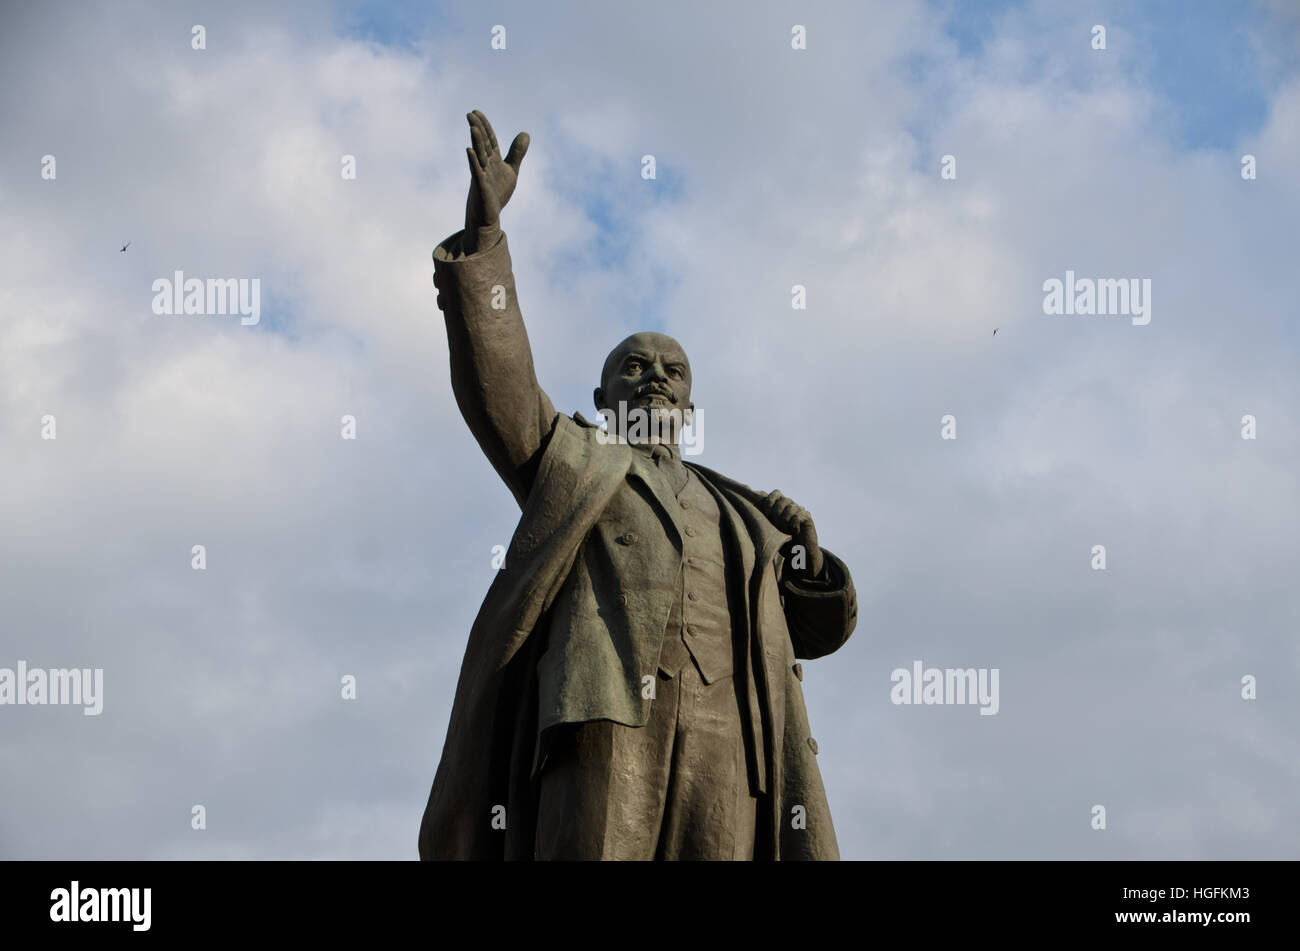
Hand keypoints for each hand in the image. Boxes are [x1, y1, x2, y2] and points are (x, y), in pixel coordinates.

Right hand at [463, 109, 528, 251]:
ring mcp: (481, 175)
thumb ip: (517, 153)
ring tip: (472, 127)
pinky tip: (469, 150)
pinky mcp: (481, 187)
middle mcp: (485, 165)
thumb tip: (525, 133)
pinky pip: (476, 172)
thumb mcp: (511, 170)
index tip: (476, 112)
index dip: (484, 125)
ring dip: (476, 141)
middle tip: (470, 113)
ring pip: (479, 156)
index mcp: (493, 160)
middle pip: (482, 144)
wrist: (489, 216)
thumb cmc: (497, 193)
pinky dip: (473, 161)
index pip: (489, 139)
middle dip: (478, 129)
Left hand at [758, 490, 823, 575]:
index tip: (766, 514)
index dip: (770, 501)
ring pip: (790, 507)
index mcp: (782, 506)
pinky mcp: (807, 518)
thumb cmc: (784, 543)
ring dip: (784, 520)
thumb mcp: (771, 530)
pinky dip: (793, 523)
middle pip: (782, 500)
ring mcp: (801, 511)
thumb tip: (754, 503)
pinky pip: (798, 515)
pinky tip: (794, 531)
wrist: (800, 555)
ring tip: (785, 531)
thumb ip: (765, 517)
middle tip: (777, 526)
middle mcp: (792, 506)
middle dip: (776, 513)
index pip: (776, 493)